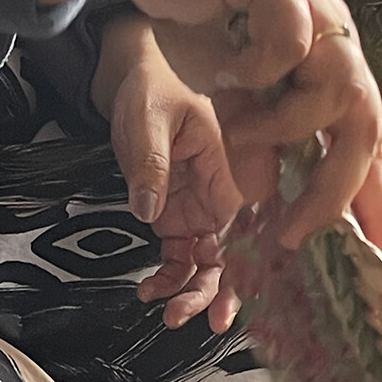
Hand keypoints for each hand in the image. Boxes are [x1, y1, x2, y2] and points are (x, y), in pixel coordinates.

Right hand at [40, 0, 381, 272]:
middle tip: (295, 230)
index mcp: (329, 68)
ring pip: (338, 88)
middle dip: (337, 189)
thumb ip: (252, 144)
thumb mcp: (227, 100)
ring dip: (285, 130)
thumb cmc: (193, 21)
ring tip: (238, 131)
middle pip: (365, 123)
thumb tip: (267, 198)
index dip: (378, 204)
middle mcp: (333, 39)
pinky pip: (291, 42)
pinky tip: (225, 73)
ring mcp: (313, 6)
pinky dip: (259, 70)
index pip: (365, 143)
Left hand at [92, 15, 244, 329]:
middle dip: (213, 291)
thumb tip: (149, 212)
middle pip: (231, 251)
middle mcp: (227, 190)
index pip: (244, 227)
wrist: (137, 64)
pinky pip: (182, 250)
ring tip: (166, 312)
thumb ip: (151, 164)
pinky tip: (150, 288)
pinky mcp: (181, 207)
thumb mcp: (150, 116)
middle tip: (186, 316)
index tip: (218, 299)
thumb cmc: (153, 81)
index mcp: (233, 166)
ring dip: (189, 289)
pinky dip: (169, 272)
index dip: (236, 269)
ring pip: (208, 259)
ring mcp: (204, 202)